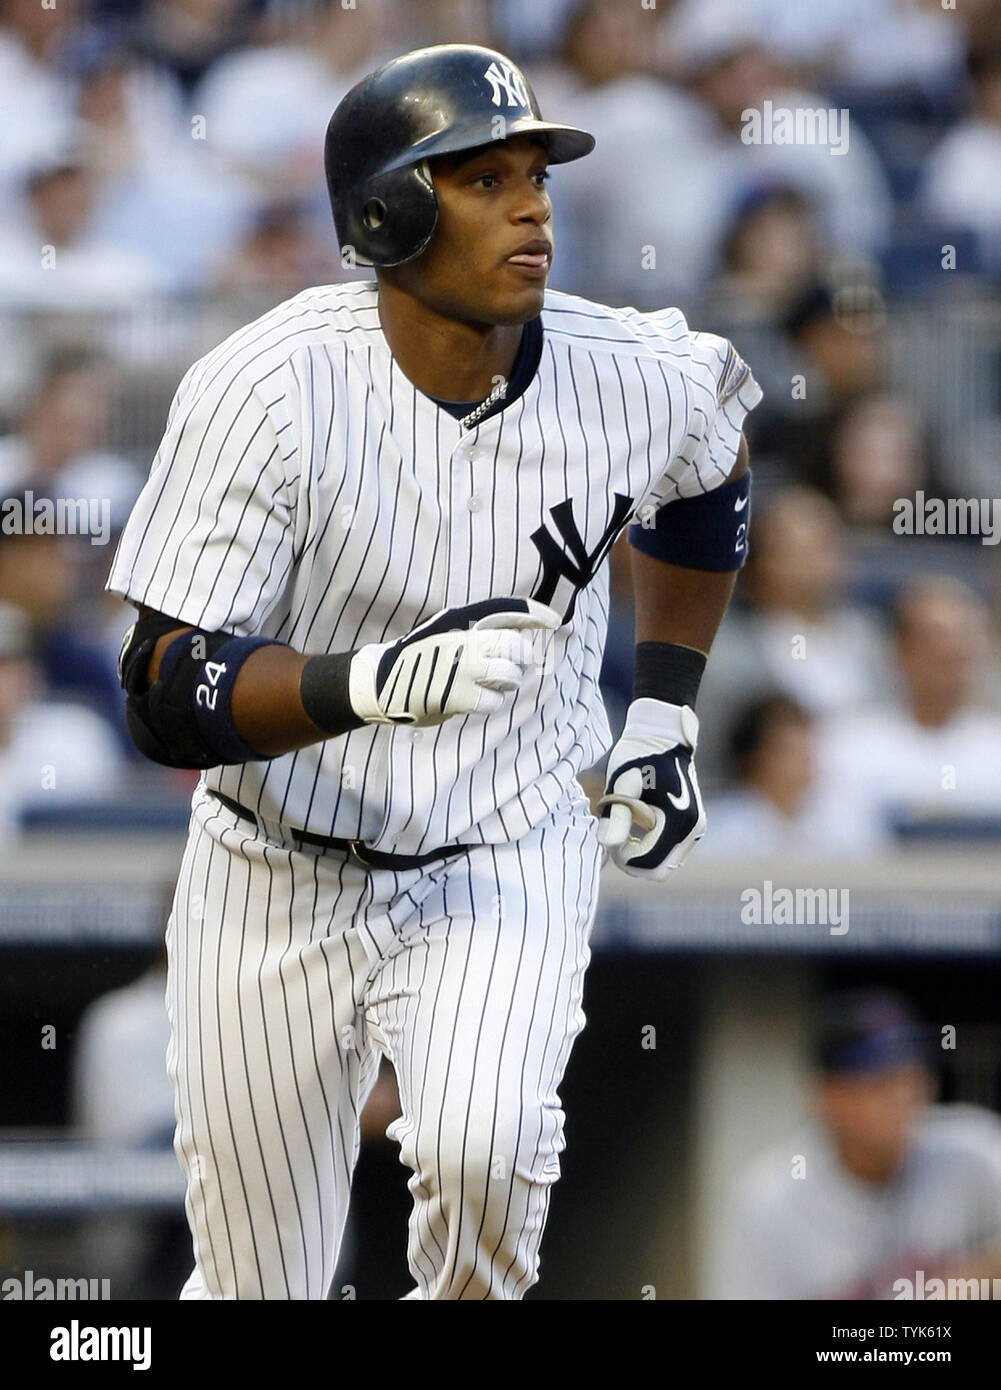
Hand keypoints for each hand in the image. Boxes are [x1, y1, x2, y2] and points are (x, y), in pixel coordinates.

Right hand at [349, 596, 560, 725]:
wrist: (381, 682)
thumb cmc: (421, 658)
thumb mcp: (447, 632)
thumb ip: (478, 629)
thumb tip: (520, 632)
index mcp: (459, 618)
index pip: (505, 609)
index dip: (534, 614)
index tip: (555, 622)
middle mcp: (460, 638)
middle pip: (514, 644)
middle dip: (524, 656)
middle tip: (520, 663)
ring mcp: (458, 667)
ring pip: (509, 673)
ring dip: (510, 680)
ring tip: (499, 682)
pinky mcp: (454, 695)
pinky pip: (494, 699)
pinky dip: (495, 701)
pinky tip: (485, 698)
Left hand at [597, 698, 705, 880]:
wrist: (662, 736)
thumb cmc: (638, 756)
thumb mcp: (622, 785)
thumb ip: (615, 816)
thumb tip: (607, 845)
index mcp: (679, 820)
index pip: (649, 864)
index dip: (624, 859)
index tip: (609, 838)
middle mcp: (693, 829)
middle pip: (659, 871)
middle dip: (632, 861)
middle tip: (614, 838)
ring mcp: (695, 829)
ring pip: (664, 864)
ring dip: (641, 855)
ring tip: (624, 829)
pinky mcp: (691, 826)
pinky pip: (669, 851)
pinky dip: (650, 848)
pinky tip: (635, 827)